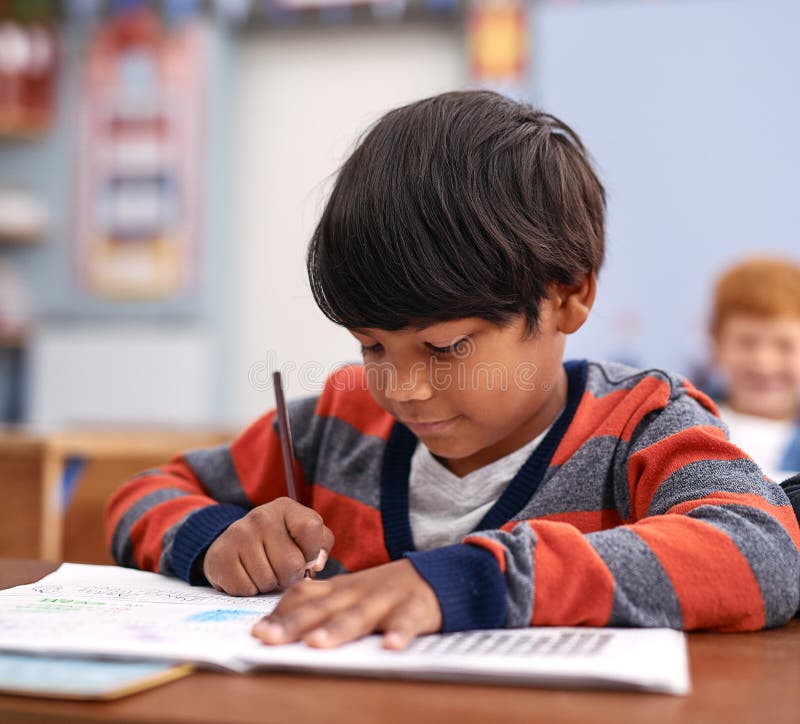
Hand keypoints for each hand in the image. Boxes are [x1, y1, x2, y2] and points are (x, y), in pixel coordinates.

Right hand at [202, 498, 333, 595]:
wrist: (235, 544)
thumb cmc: (279, 542)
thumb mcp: (303, 535)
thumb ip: (321, 545)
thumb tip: (316, 563)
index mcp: (286, 507)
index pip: (311, 527)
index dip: (312, 551)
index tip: (305, 556)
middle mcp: (261, 516)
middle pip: (291, 564)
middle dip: (290, 576)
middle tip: (281, 569)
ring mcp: (238, 534)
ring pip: (268, 580)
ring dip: (269, 584)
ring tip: (264, 570)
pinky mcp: (221, 555)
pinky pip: (246, 588)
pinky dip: (249, 590)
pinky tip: (247, 575)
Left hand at [251, 559, 441, 649]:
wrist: (436, 575)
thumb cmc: (385, 591)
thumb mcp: (350, 593)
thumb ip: (318, 603)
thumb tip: (275, 623)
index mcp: (341, 590)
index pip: (303, 597)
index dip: (280, 614)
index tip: (256, 632)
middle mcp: (358, 593)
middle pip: (323, 609)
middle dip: (294, 624)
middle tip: (268, 637)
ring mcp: (386, 600)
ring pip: (359, 616)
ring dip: (338, 629)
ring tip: (317, 644)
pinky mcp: (415, 609)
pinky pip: (407, 622)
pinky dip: (400, 633)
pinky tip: (391, 646)